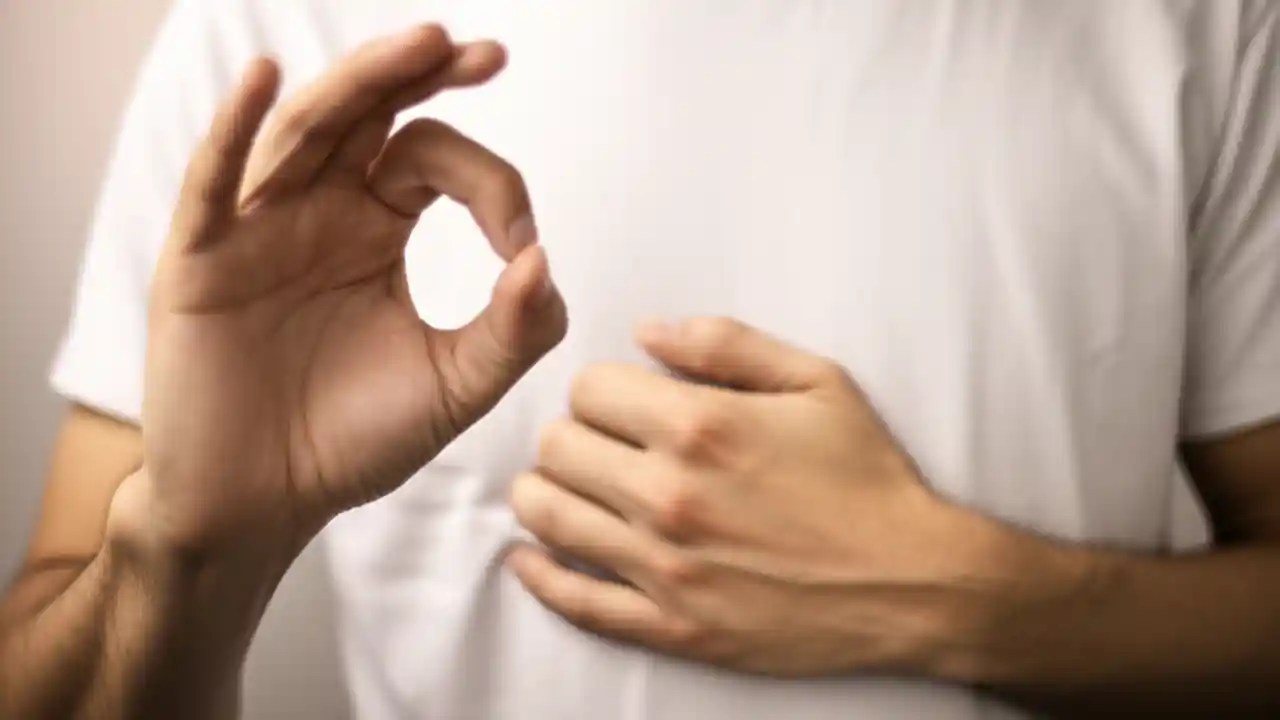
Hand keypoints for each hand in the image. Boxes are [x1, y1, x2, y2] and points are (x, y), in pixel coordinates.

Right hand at [134, 26, 566, 556]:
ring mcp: (257, 230)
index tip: (521, 242)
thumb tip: (544, 259)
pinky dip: (233, 131)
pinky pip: (213, 186)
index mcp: (377, 230)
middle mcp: (319, 213)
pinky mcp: (201, 263)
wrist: (265, 505)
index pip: (434, 163)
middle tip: (482, 52)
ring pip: (306, 134)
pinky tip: (265, 80)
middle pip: (368, 118)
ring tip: (421, 44)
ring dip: (359, 84)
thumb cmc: (352, 441)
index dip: (491, 185)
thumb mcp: (455, 387)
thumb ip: (512, 331)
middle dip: (422, 77)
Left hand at [508, 318, 1004, 676]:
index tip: (622, 401)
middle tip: (600, 444)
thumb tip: (647, 331)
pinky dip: (539, 576)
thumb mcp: (817, 381)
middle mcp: (669, 495)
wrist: (914, 583)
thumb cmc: (868, 477)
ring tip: (568, 487)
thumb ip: (725, 343)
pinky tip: (530, 556)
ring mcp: (664, 566)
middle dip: (572, 435)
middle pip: (556, 447)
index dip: (602, 388)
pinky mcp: (670, 625)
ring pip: (546, 515)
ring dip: (547, 493)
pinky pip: (574, 602)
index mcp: (701, 426)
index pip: (588, 388)